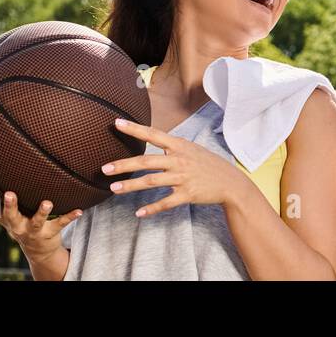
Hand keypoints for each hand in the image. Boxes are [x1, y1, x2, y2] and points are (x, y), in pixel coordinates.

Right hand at [0, 179, 79, 261]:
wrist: (38, 250)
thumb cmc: (20, 223)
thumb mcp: (5, 215)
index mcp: (5, 218)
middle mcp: (17, 225)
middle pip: (11, 215)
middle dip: (10, 205)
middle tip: (10, 194)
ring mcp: (34, 230)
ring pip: (36, 221)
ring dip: (41, 212)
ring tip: (47, 202)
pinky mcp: (50, 232)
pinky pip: (61, 224)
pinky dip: (70, 217)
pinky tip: (79, 211)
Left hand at [105, 118, 249, 217]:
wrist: (231, 183)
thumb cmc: (209, 164)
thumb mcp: (192, 149)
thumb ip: (172, 146)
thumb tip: (154, 139)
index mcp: (179, 146)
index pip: (153, 134)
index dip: (134, 129)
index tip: (117, 123)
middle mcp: (179, 161)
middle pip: (146, 161)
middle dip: (124, 165)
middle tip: (104, 168)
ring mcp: (183, 178)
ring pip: (151, 182)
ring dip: (131, 186)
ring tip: (114, 188)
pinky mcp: (187, 195)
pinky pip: (165, 202)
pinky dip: (151, 208)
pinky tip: (139, 213)